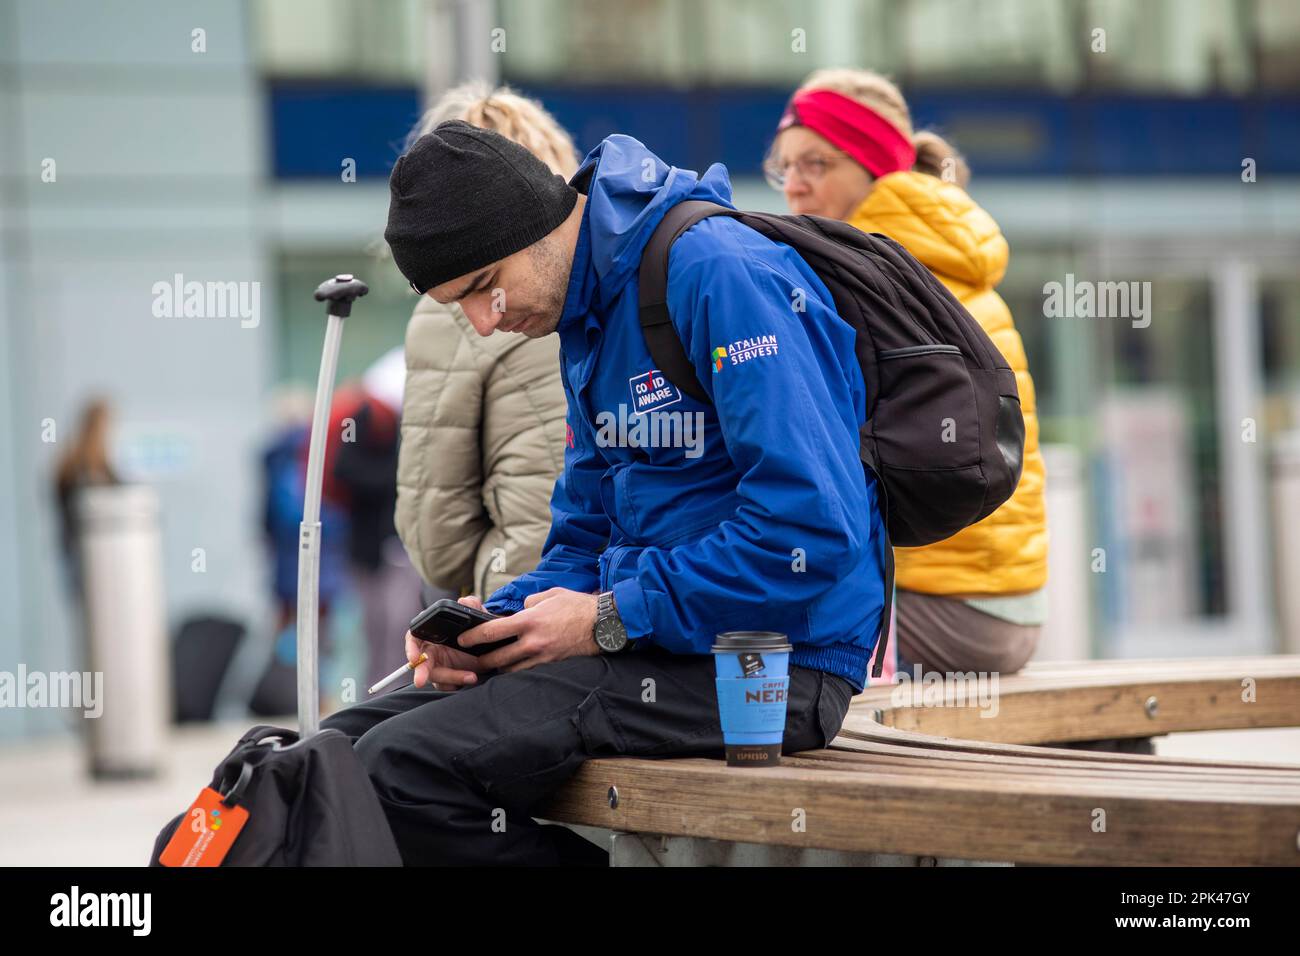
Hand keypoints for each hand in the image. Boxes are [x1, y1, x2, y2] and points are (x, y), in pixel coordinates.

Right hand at [404, 595, 488, 690]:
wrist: (493, 648)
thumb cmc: (478, 630)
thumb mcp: (479, 616)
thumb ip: (472, 605)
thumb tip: (463, 601)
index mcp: (432, 634)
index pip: (413, 638)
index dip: (410, 648)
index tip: (413, 658)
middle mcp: (432, 650)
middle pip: (419, 662)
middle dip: (419, 672)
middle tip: (420, 680)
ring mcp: (439, 666)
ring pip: (436, 676)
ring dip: (451, 678)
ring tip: (471, 676)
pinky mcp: (448, 679)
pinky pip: (447, 685)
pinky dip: (456, 684)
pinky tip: (469, 678)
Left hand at [457, 588, 599, 673]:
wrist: (603, 624)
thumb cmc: (577, 606)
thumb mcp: (550, 594)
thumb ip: (530, 602)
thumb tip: (520, 611)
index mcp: (529, 620)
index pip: (492, 631)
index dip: (473, 637)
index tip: (463, 639)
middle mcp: (532, 641)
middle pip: (497, 657)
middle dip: (481, 660)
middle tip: (472, 659)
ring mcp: (542, 656)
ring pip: (510, 669)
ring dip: (499, 668)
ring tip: (491, 665)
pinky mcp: (551, 664)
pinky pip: (527, 671)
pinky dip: (517, 671)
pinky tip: (513, 668)